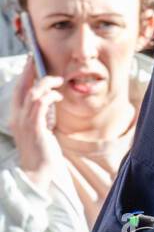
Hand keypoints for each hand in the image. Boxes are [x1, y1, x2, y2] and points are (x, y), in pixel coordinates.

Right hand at [10, 56, 65, 194]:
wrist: (38, 172)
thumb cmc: (40, 151)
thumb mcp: (37, 129)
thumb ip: (39, 114)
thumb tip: (49, 99)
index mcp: (16, 117)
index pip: (18, 90)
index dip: (24, 74)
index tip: (31, 62)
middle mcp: (17, 117)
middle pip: (21, 87)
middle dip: (29, 70)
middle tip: (37, 59)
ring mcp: (25, 122)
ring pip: (32, 93)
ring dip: (46, 83)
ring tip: (58, 80)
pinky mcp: (35, 128)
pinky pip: (41, 105)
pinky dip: (50, 96)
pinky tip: (58, 96)